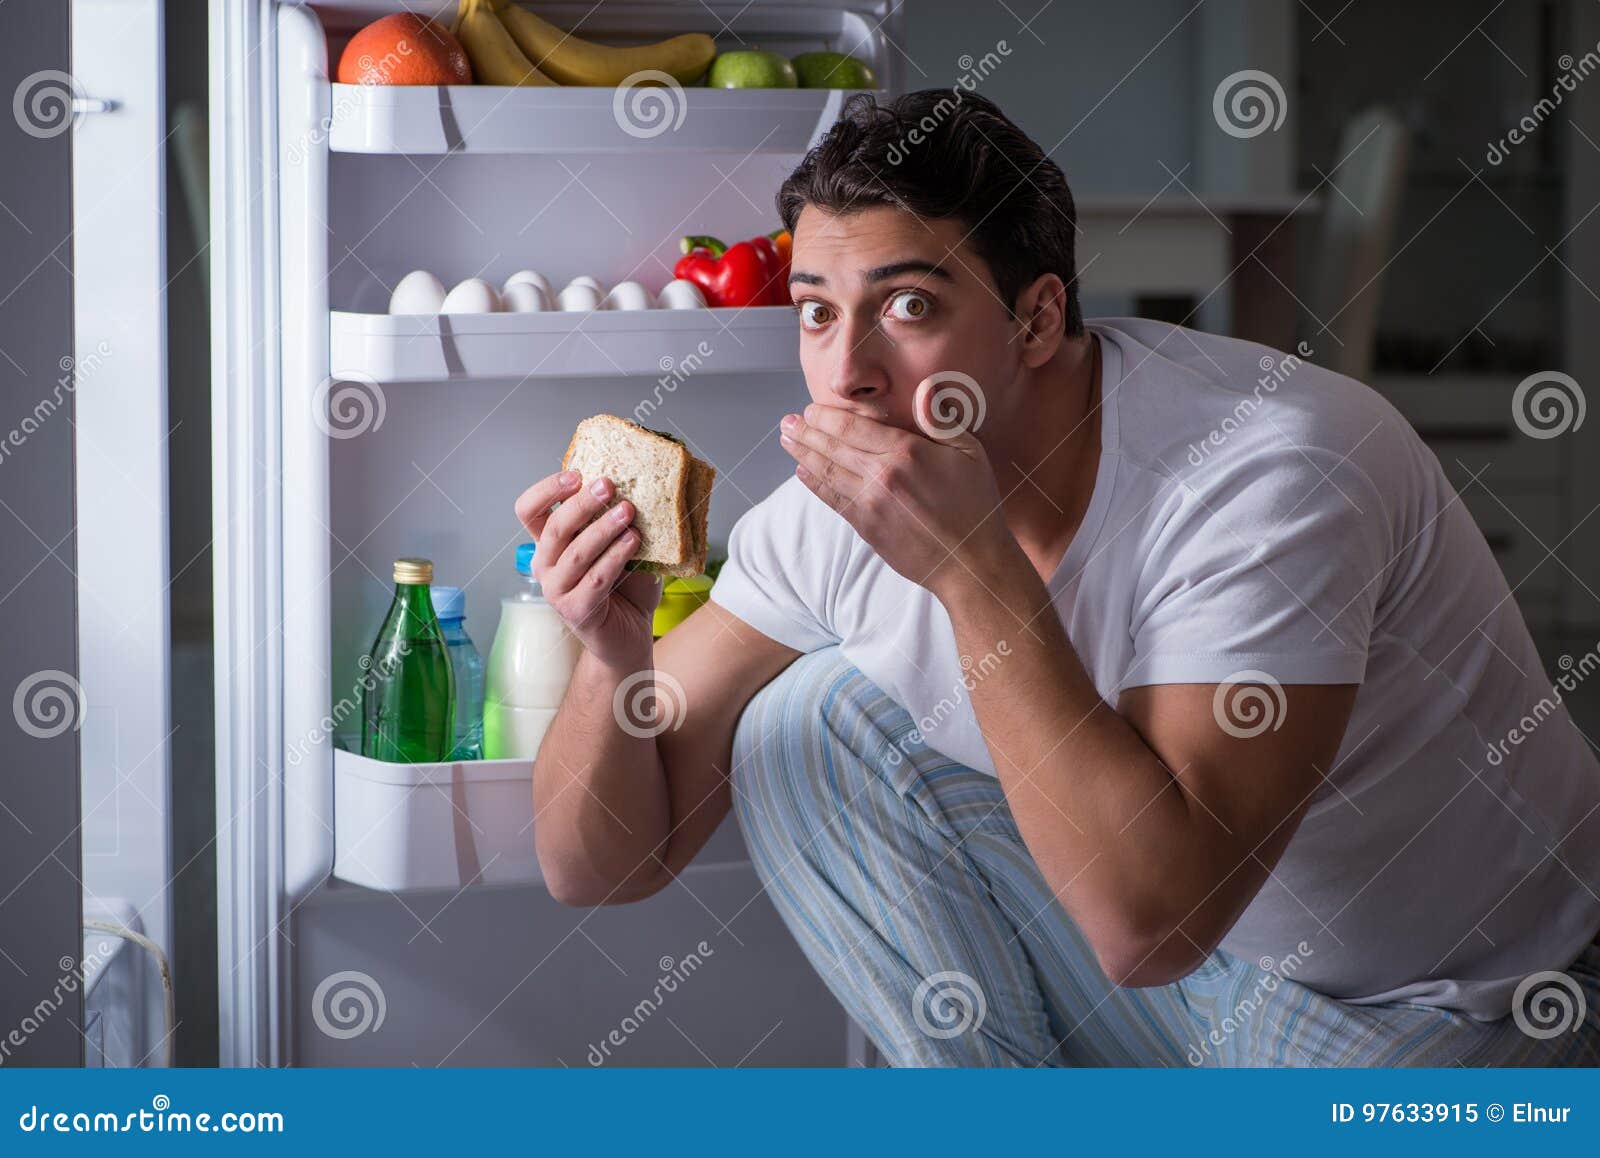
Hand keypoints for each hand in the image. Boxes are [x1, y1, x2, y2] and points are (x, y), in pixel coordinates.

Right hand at [514, 471, 660, 668]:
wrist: (630, 635)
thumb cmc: (625, 586)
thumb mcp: (617, 544)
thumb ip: (615, 520)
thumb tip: (634, 484)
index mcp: (549, 543)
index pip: (529, 509)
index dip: (547, 489)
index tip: (576, 474)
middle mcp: (545, 564)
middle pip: (554, 527)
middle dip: (582, 502)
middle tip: (608, 485)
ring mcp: (556, 590)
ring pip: (576, 552)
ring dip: (603, 528)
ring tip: (628, 511)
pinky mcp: (575, 610)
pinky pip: (595, 578)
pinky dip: (615, 557)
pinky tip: (633, 541)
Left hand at [778, 376, 1015, 597]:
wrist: (970, 562)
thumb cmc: (975, 504)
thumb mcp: (969, 452)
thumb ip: (940, 419)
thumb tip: (924, 388)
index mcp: (906, 452)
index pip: (853, 427)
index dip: (827, 417)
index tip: (811, 409)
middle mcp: (882, 476)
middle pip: (833, 447)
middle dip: (806, 432)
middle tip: (787, 422)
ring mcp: (870, 503)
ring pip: (827, 472)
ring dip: (802, 454)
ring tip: (786, 440)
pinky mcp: (866, 527)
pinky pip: (832, 499)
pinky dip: (814, 484)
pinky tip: (802, 473)